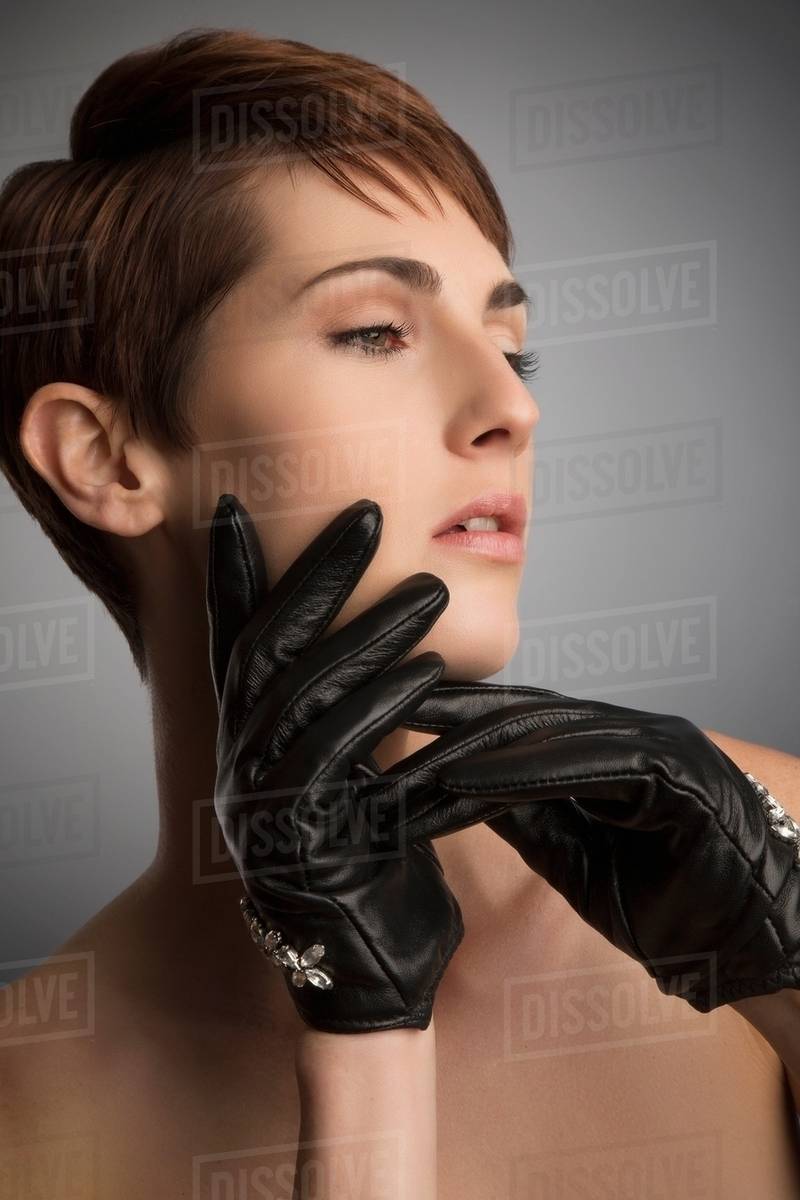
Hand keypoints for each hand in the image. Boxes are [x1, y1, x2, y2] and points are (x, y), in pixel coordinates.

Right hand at [206, 495, 514, 1033]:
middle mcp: (237, 770)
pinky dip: (381, 703)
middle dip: (312, 575)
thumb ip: (348, 721)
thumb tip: (388, 653)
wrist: (368, 979)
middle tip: (369, 514)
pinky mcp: (296, 840)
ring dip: (367, 632)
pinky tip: (429, 670)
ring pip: (300, 692)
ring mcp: (258, 806)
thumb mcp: (353, 785)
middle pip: (264, 649)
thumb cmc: (371, 872)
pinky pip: (335, 753)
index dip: (229, 575)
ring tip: (429, 590)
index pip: (228, 644)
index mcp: (246, 750)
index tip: (232, 507)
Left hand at [403, 681, 799, 1011]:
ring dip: (476, 742)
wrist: (757, 942)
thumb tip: (459, 789)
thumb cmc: (674, 904)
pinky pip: (590, 762)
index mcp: (609, 750)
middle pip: (525, 714)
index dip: (454, 718)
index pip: (519, 724)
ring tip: (413, 746)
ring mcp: (657, 745)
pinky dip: (527, 770)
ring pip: (551, 731)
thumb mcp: (576, 858)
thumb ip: (526, 817)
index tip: (390, 716)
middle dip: (452, 712)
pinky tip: (473, 775)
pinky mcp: (677, 771)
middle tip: (383, 704)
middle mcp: (631, 733)